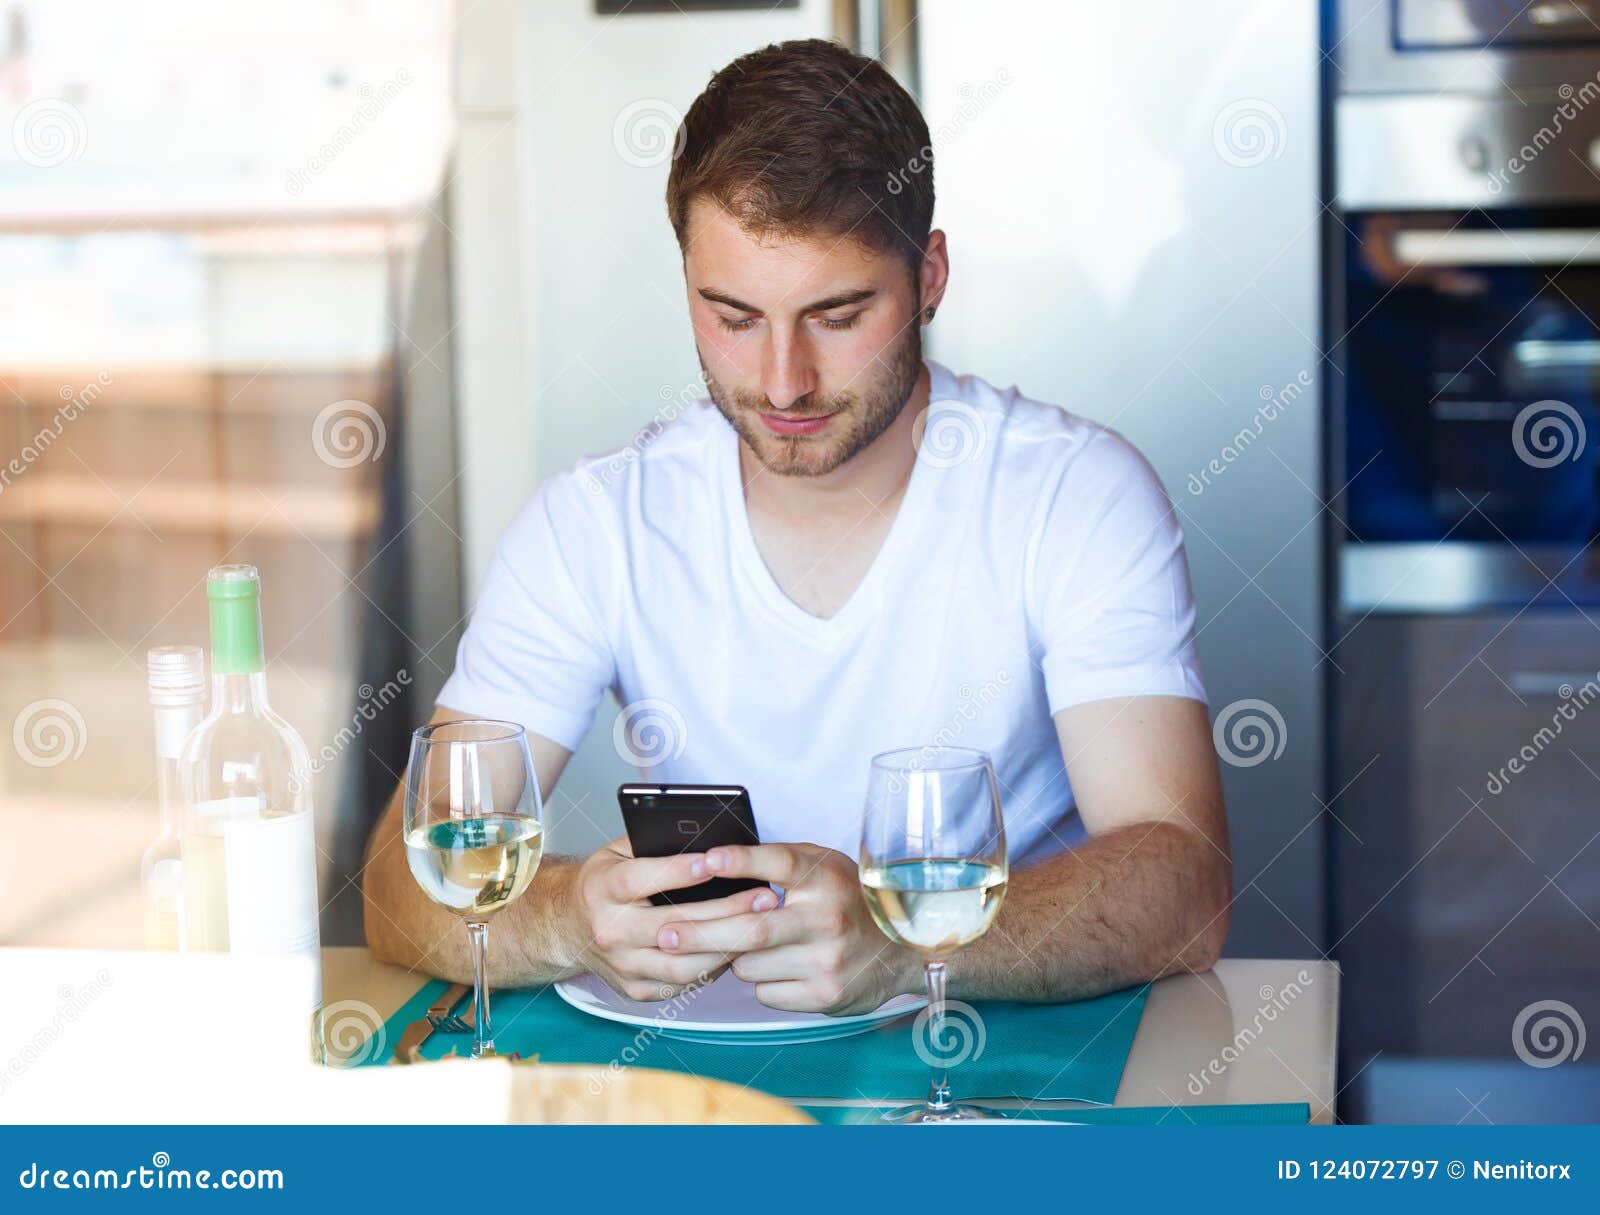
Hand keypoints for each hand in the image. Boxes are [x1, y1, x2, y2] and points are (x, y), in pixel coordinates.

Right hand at [567, 835, 773, 1001]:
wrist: (567, 927)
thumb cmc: (604, 883)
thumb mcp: (617, 852)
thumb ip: (654, 844)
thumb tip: (705, 836)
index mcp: (602, 889)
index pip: (640, 881)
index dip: (678, 872)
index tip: (715, 861)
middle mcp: (609, 930)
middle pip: (673, 927)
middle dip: (725, 912)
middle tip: (764, 897)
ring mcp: (622, 965)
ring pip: (682, 965)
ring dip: (727, 947)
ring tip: (761, 927)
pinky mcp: (634, 989)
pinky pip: (681, 984)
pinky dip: (713, 967)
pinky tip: (737, 948)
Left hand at [655, 842, 921, 1014]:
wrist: (902, 950)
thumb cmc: (849, 901)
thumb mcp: (824, 868)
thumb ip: (782, 862)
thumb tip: (716, 860)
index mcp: (825, 877)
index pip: (779, 864)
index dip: (741, 861)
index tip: (706, 859)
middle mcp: (827, 917)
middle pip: (750, 928)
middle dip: (700, 933)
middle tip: (666, 933)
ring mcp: (826, 959)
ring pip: (750, 964)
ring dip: (736, 958)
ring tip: (754, 947)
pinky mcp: (825, 994)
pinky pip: (766, 992)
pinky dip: (761, 983)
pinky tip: (782, 969)